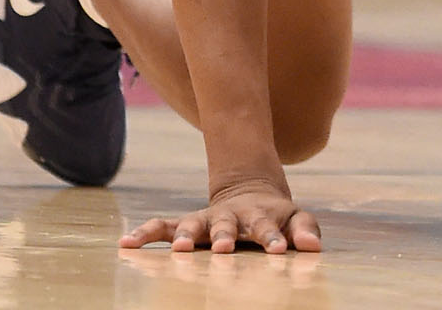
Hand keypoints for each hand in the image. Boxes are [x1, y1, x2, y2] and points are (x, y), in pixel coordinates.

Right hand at [120, 179, 321, 254]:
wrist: (249, 191)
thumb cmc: (275, 216)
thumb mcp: (294, 218)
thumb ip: (304, 230)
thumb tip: (314, 247)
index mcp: (257, 217)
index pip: (267, 227)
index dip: (273, 238)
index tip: (279, 250)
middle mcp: (228, 218)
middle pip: (226, 226)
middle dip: (224, 238)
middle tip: (223, 249)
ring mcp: (205, 222)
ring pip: (191, 226)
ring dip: (184, 236)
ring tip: (177, 249)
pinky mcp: (184, 226)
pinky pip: (161, 228)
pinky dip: (145, 234)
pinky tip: (127, 243)